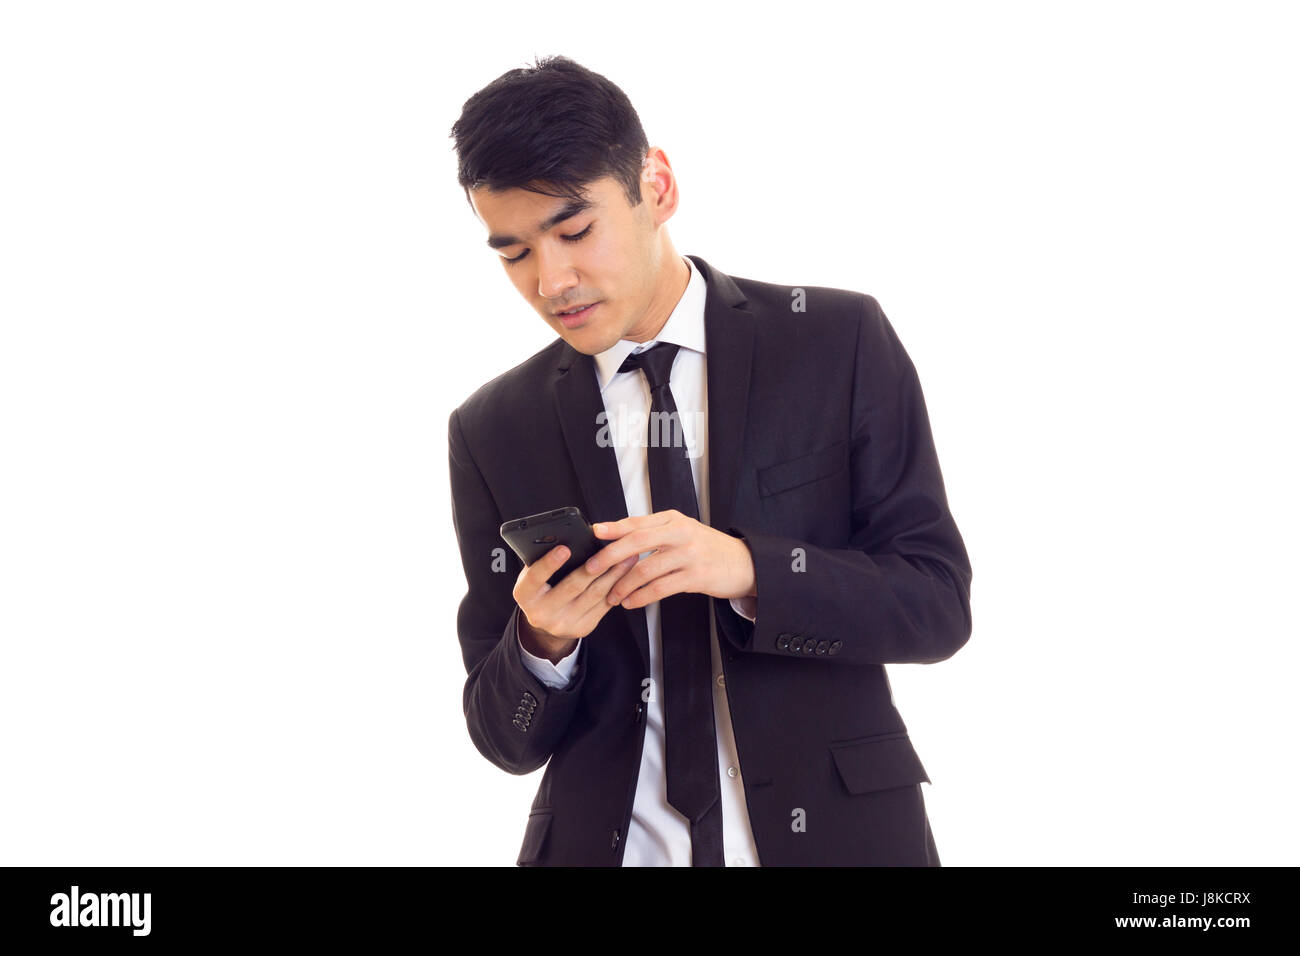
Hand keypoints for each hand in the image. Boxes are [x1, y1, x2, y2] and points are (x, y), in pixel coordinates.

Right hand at [513, 543, 637, 660]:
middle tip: (613, 549)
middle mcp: (541, 613)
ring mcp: (563, 624)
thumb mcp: (534, 574)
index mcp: (525, 595)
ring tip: (627, 558)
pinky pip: (604, 605)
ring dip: (614, 575)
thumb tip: (567, 536)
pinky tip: (626, 575)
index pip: (535, 578)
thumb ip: (544, 559)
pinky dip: (616, 587)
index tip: (564, 549)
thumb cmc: (541, 588)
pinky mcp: (582, 628)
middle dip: (596, 566)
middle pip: (572, 586)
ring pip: (594, 595)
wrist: (546, 619)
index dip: (549, 563)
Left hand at [585, 509, 756, 610]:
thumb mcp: (683, 531)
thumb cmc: (708, 548)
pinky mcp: (696, 576)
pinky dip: (641, 596)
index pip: (637, 522)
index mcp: (673, 520)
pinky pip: (661, 587)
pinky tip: (631, 602)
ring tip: (611, 595)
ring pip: (646, 568)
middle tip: (591, 568)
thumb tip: (619, 538)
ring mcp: (689, 554)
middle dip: (610, 556)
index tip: (593, 533)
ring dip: (623, 584)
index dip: (613, 528)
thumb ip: (655, 532)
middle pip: (637, 542)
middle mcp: (680, 533)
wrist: (744, 563)